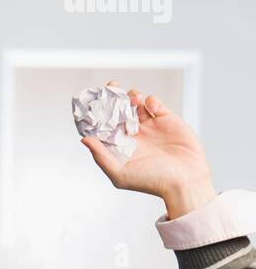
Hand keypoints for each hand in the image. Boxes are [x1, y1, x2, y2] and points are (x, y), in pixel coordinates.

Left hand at [81, 80, 215, 214]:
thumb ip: (101, 156)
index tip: (93, 103)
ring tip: (132, 98)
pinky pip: (155, 104)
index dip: (98, 115)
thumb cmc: (152, 182)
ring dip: (131, 97)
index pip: (104, 127)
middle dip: (114, 98)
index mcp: (120, 148)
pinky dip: (150, 100)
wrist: (185, 179)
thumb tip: (84, 139)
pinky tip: (148, 106)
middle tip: (111, 86)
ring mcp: (150, 127)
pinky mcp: (166, 119)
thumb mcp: (120, 174)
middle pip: (119, 111)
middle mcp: (134, 136)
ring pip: (136, 104)